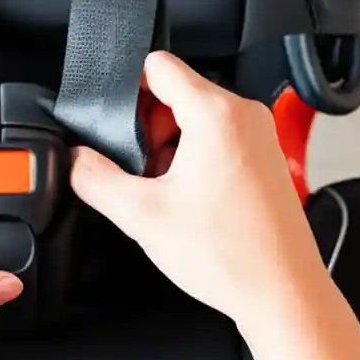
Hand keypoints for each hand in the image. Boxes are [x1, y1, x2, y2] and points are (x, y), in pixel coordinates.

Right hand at [70, 51, 326, 326]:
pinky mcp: (264, 158)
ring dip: (169, 146)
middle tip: (139, 170)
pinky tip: (187, 199)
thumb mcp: (140, 215)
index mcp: (216, 114)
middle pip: (175, 92)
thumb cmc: (232, 256)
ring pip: (195, 117)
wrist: (282, 294)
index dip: (126, 87)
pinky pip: (217, 139)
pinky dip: (193, 159)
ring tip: (164, 191)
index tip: (113, 118)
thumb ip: (94, 178)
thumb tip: (77, 160)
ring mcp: (259, 136)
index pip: (158, 65)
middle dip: (147, 127)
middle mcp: (244, 116)